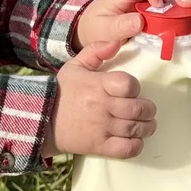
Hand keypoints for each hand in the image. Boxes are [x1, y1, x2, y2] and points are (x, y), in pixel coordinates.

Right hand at [45, 39, 157, 158]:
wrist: (42, 121)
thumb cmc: (63, 92)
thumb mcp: (75, 66)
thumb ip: (96, 50)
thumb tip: (116, 41)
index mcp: (97, 85)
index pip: (128, 85)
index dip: (134, 87)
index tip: (132, 90)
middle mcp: (101, 106)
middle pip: (137, 109)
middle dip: (148, 109)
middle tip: (147, 109)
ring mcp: (101, 128)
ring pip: (135, 129)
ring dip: (147, 127)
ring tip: (147, 124)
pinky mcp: (99, 146)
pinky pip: (126, 149)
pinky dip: (136, 145)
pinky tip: (135, 139)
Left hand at [75, 0, 190, 51]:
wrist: (94, 32)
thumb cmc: (96, 28)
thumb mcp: (102, 29)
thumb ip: (118, 26)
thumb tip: (139, 21)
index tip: (159, 4)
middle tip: (189, 5)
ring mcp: (150, 2)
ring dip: (185, 4)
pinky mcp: (157, 13)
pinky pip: (173, 10)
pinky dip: (186, 15)